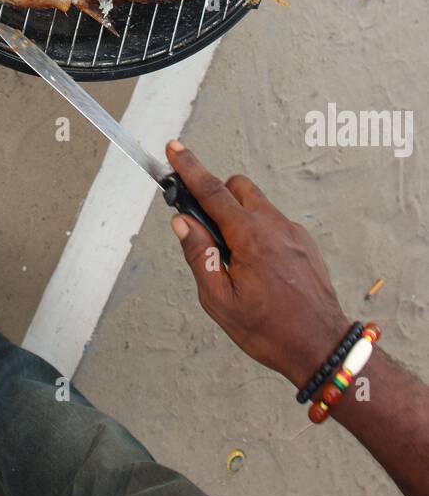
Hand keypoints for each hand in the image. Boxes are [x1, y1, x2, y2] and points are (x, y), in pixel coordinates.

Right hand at [166, 141, 349, 387]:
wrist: (321, 347)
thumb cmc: (270, 330)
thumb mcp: (221, 301)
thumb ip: (199, 256)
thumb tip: (182, 222)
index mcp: (250, 238)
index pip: (212, 191)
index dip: (190, 168)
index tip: (174, 148)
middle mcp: (274, 226)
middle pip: (238, 187)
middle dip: (217, 194)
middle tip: (205, 226)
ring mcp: (293, 232)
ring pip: (258, 203)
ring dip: (238, 215)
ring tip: (234, 257)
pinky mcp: (304, 242)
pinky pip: (274, 222)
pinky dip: (258, 230)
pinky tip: (259, 267)